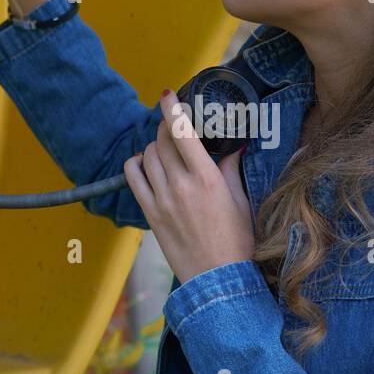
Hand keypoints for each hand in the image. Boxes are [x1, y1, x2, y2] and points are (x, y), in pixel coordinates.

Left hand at [124, 92, 254, 284]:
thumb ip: (232, 168)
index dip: (171, 107)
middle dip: (165, 125)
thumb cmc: (236, 241)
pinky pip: (133, 177)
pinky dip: (135, 164)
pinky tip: (144, 163)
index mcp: (207, 179)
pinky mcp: (150, 214)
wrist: (218, 280)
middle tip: (173, 124)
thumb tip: (234, 145)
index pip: (181, 131)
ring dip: (154, 145)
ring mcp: (162, 200)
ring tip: (165, 148)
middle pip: (162, 140)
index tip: (168, 93)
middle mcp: (181, 186)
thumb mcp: (241, 200)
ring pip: (147, 155)